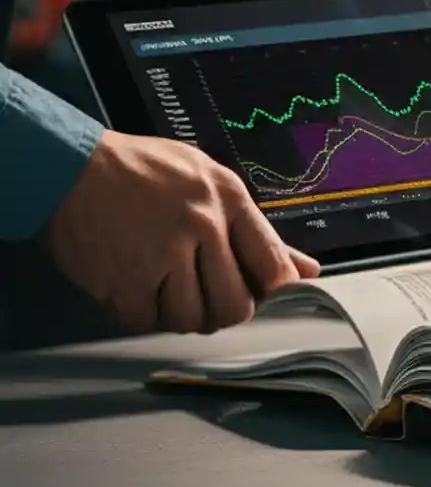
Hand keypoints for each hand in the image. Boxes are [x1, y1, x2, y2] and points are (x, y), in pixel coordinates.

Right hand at [41, 131, 319, 333]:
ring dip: (183, 314)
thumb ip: (258, 232)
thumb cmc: (142, 171)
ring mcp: (162, 254)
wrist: (67, 164)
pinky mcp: (124, 280)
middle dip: (225, 310)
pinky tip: (140, 290)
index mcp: (228, 199)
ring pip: (194, 319)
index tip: (265, 297)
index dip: (276, 292)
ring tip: (168, 289)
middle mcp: (201, 226)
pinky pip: (150, 322)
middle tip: (206, 296)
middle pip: (236, 305)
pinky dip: (147, 315)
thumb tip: (306, 270)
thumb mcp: (209, 181)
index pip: (273, 265)